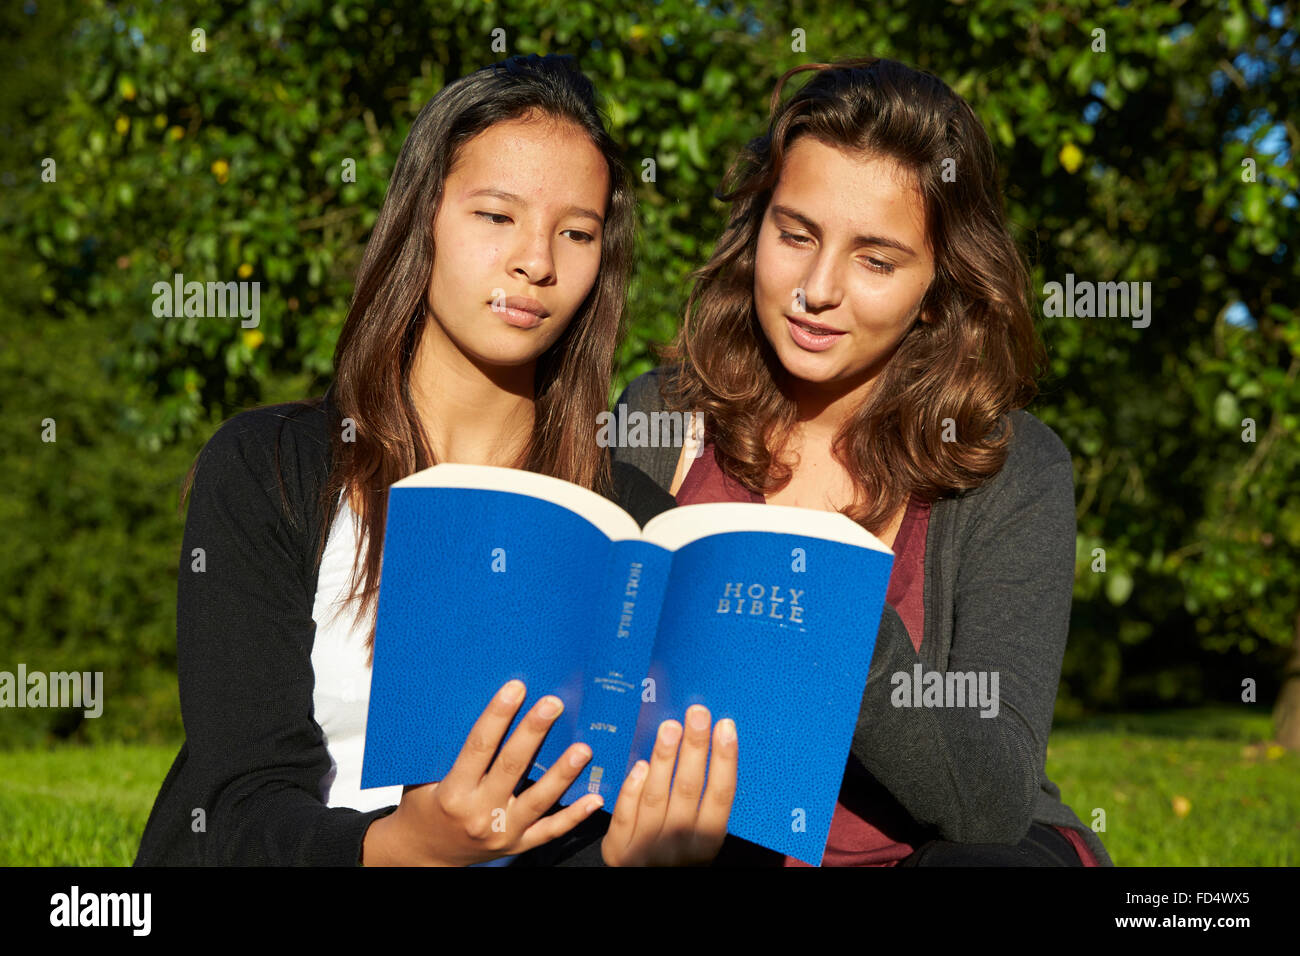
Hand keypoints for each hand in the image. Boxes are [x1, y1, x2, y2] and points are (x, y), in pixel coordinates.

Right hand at [362, 679, 602, 865]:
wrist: (422, 852)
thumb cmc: (423, 804)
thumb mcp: (425, 776)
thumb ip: (451, 750)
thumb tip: (477, 703)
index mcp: (453, 792)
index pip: (479, 747)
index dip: (498, 716)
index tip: (516, 688)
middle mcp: (479, 814)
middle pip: (512, 767)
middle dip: (533, 732)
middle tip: (553, 703)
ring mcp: (501, 833)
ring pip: (538, 800)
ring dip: (562, 773)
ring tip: (584, 748)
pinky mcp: (517, 846)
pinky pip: (550, 830)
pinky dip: (574, 815)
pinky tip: (595, 797)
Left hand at [601, 705, 736, 865]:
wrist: (651, 886)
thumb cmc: (679, 854)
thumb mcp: (699, 838)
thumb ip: (704, 805)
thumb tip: (709, 748)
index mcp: (707, 841)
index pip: (721, 795)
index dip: (724, 759)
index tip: (725, 726)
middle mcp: (680, 844)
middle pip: (689, 789)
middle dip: (694, 747)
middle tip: (697, 713)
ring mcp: (647, 848)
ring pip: (656, 797)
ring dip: (664, 759)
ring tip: (670, 726)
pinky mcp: (619, 850)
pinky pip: (626, 814)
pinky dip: (632, 789)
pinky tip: (641, 764)